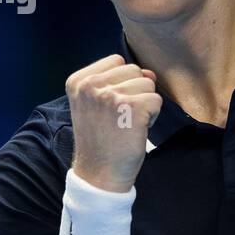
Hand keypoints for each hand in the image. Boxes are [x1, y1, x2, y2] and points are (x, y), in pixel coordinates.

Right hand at [65, 55, 161, 192]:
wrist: (99, 174)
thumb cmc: (101, 140)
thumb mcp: (98, 104)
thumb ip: (120, 82)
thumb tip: (149, 73)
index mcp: (78, 80)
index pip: (117, 60)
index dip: (122, 82)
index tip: (110, 107)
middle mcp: (90, 85)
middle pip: (134, 70)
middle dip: (135, 92)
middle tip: (120, 117)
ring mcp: (110, 95)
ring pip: (147, 84)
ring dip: (145, 104)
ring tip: (127, 123)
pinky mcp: (131, 107)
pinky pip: (156, 100)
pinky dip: (152, 116)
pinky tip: (136, 130)